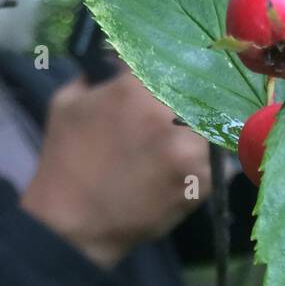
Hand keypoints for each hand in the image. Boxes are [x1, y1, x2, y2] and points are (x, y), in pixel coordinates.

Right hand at [20, 71, 211, 268]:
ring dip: (202, 133)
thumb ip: (98, 75)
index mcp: (135, 88)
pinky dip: (209, 164)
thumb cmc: (65, 161)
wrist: (74, 224)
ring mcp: (188, 151)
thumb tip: (121, 61)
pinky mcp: (200, 184)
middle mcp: (168, 116)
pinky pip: (220, 164)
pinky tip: (188, 168)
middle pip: (197, 95)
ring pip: (212, 128)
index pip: (167, 62)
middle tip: (179, 113)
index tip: (167, 79)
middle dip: (190, 101)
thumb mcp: (68, 102)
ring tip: (182, 143)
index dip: (167, 71)